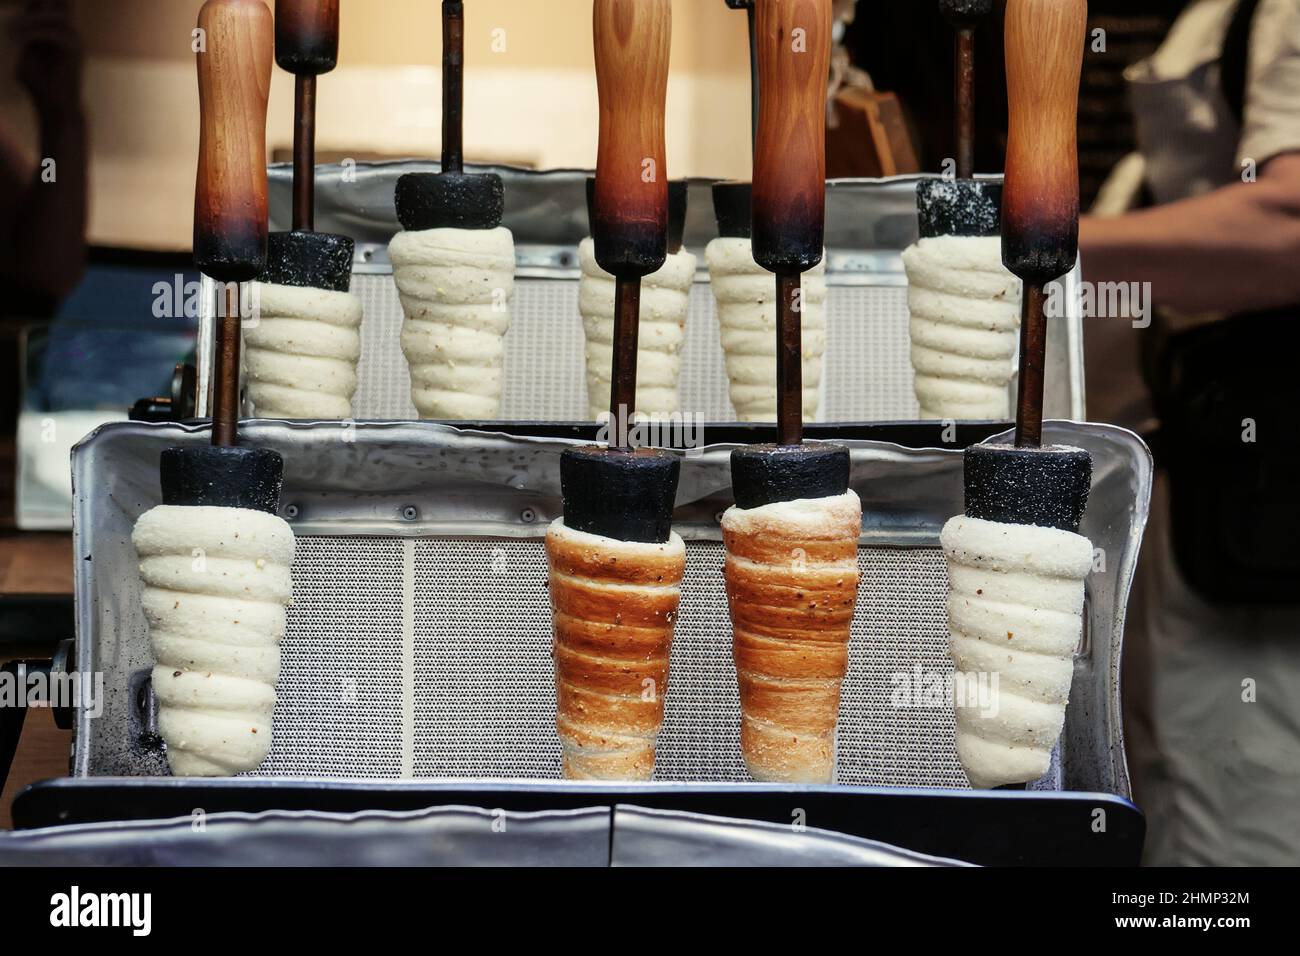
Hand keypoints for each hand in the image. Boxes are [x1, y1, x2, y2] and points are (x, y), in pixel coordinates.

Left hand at [10, 0, 84, 119]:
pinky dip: (36, 33)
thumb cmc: (39, 85)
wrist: (55, 107)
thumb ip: (22, 36)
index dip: (34, 4)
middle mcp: (70, 34)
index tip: (13, 20)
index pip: (48, 5)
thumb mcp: (24, 55)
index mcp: (59, 34)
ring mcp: (75, 42)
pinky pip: (55, 33)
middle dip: (38, 6)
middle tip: (16, 23)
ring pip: (57, 16)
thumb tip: (11, 22)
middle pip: (60, 3)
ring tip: (12, 29)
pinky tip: (21, 39)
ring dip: (33, 19)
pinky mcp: (75, 52)